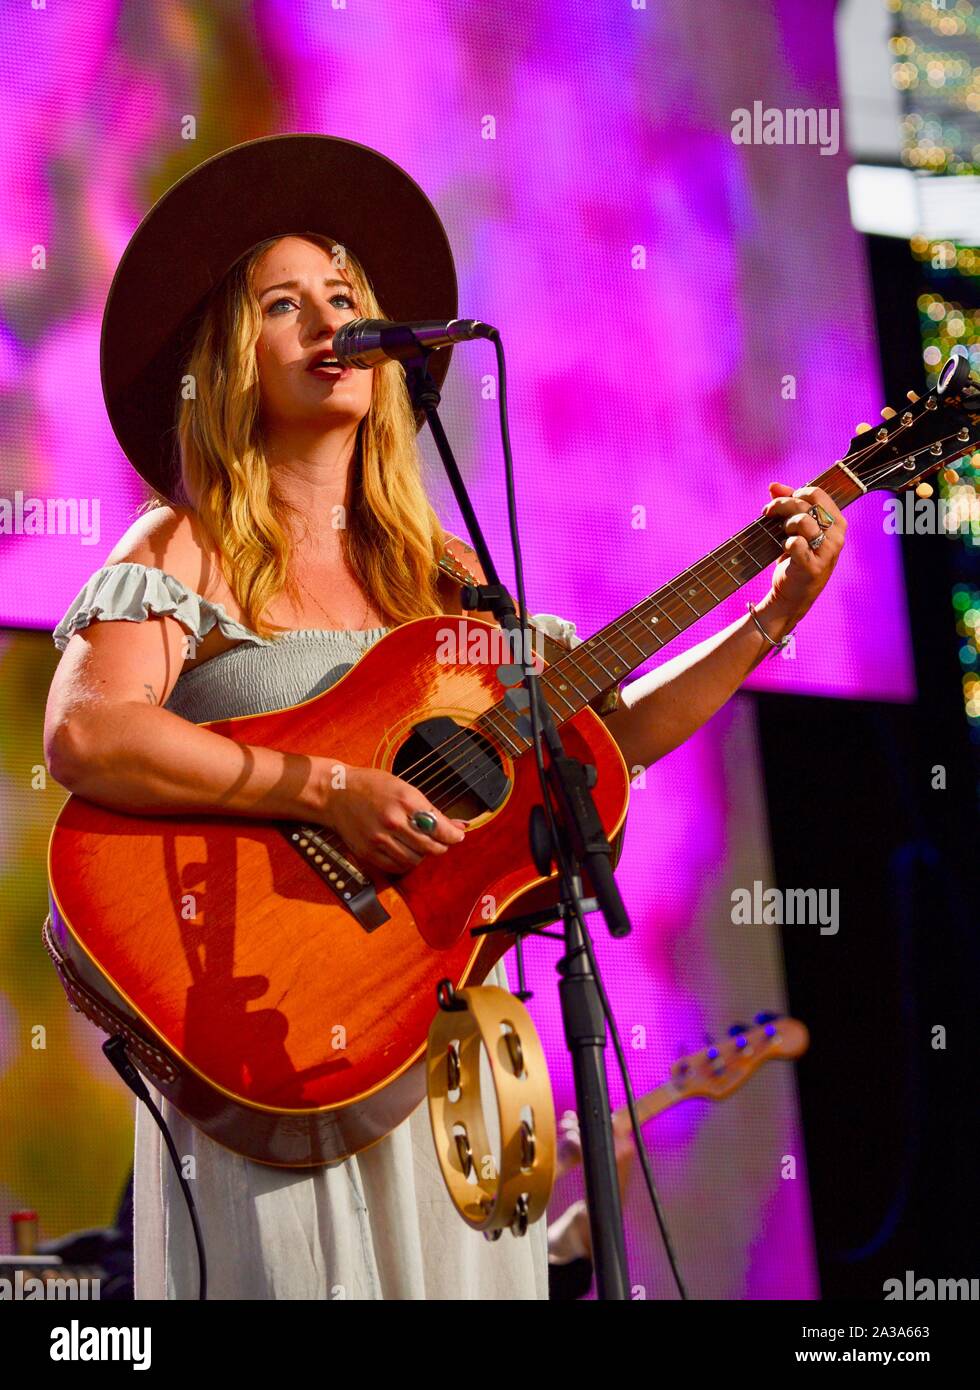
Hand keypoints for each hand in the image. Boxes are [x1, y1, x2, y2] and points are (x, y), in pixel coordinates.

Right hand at [319, 763, 466, 874]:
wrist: (336, 793)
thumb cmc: (372, 786)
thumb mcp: (404, 788)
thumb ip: (430, 809)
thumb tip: (457, 825)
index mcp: (405, 801)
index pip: (439, 827)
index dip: (453, 835)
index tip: (457, 836)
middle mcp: (392, 821)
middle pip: (430, 846)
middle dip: (441, 846)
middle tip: (441, 842)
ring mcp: (379, 839)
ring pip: (415, 859)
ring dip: (423, 855)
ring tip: (422, 846)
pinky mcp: (368, 852)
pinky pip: (396, 867)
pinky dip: (406, 863)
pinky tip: (406, 853)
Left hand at [758, 482, 845, 631]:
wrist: (790, 595)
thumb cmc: (794, 558)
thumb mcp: (793, 529)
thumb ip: (787, 504)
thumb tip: (773, 485)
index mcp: (837, 523)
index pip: (817, 493)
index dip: (795, 493)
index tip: (781, 502)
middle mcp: (837, 536)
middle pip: (807, 504)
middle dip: (782, 505)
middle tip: (769, 513)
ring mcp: (828, 552)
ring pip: (802, 521)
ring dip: (785, 524)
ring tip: (781, 534)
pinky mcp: (814, 567)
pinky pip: (796, 543)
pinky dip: (786, 543)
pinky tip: (785, 549)